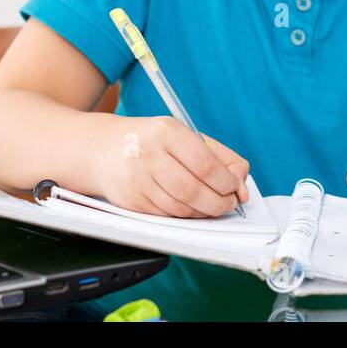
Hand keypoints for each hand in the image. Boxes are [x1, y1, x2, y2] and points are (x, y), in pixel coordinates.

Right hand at [90, 115, 249, 217]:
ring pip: (180, 207)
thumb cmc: (154, 142)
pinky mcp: (129, 200)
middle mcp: (149, 154)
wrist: (103, 149)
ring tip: (212, 205)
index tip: (235, 187)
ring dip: (203, 212)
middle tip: (229, 203)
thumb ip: (221, 157)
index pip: (206, 165)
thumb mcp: (185, 136)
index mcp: (167, 132)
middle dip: (218, 203)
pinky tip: (190, 207)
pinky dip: (184, 215)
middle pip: (193, 190)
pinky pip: (166, 215)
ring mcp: (136, 179)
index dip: (226, 182)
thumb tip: (242, 186)